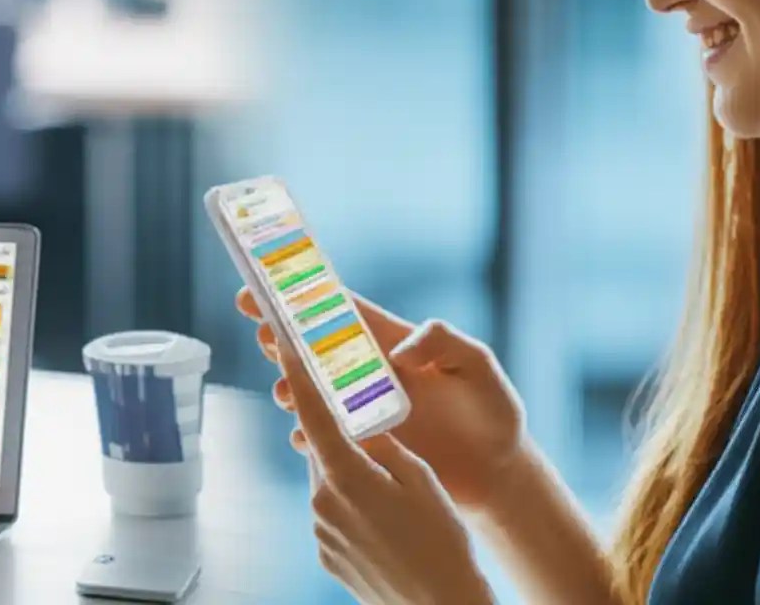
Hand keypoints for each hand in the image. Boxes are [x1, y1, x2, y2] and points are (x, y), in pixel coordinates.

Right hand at [237, 287, 526, 509]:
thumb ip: (444, 341)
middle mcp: (368, 371)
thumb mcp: (479, 365)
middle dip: (279, 336)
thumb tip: (399, 351)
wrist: (496, 472)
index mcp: (390, 342)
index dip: (300, 295)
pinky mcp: (360, 443)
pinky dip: (305, 432)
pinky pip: (321, 433)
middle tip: (263, 334)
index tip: (265, 287)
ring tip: (285, 391)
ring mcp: (360, 407)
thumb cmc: (494, 411)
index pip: (338, 310)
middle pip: (311, 346)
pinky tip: (301, 436)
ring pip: (309, 389)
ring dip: (289, 385)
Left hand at [280, 336, 494, 604]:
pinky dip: (352, 507)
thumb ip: (383, 445)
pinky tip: (387, 525)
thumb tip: (359, 426)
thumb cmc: (442, 544)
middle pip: (321, 448)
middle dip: (341, 436)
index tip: (281, 342)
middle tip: (371, 433)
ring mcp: (321, 530)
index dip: (296, 373)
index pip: (312, 412)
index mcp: (346, 475)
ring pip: (328, 481)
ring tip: (394, 497)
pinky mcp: (324, 552)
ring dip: (350, 476)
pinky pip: (332, 513)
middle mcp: (322, 501)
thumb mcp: (421, 479)